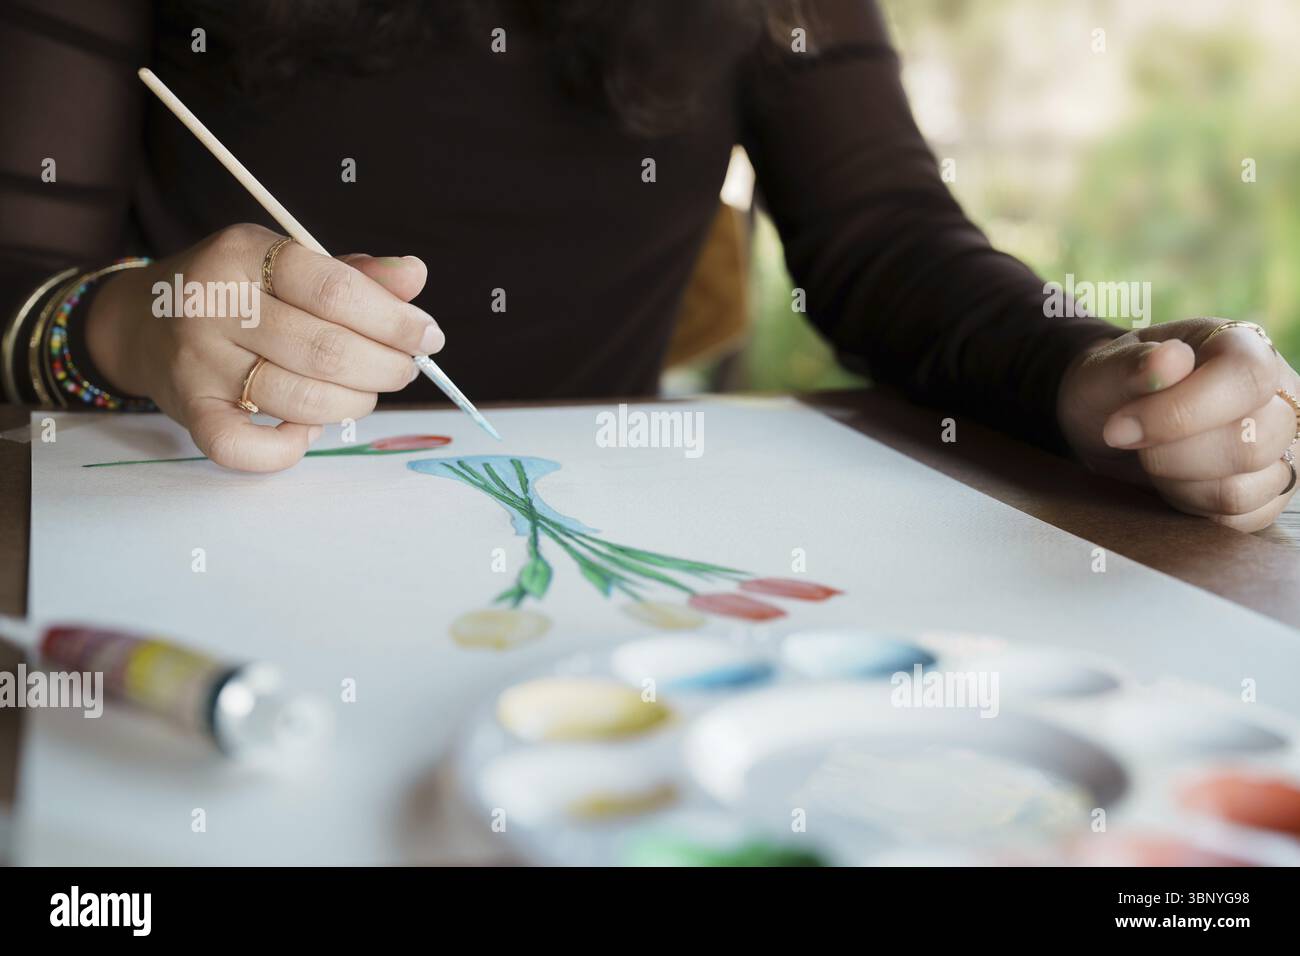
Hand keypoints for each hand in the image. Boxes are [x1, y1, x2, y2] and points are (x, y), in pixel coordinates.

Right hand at [86, 223, 442, 471]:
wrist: (143, 321)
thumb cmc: (240, 293)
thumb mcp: (289, 264)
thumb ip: (355, 273)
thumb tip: (415, 276)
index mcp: (246, 254)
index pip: (337, 290)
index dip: (396, 320)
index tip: (427, 336)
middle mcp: (216, 303)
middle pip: (328, 349)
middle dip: (386, 366)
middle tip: (403, 369)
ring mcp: (198, 360)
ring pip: (301, 398)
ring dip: (353, 404)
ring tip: (363, 392)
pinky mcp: (188, 408)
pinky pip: (243, 447)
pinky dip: (288, 448)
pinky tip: (306, 430)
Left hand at [1058, 318, 1299, 531]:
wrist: (1109, 419)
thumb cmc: (1114, 387)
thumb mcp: (1104, 369)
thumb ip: (1132, 364)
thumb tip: (1171, 358)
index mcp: (1246, 347)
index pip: (1246, 378)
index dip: (1181, 411)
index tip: (1119, 426)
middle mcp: (1280, 397)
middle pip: (1250, 445)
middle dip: (1170, 455)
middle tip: (1132, 441)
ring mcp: (1283, 447)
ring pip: (1243, 491)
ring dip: (1177, 483)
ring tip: (1152, 457)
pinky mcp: (1272, 491)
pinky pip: (1240, 519)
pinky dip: (1192, 508)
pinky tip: (1172, 480)